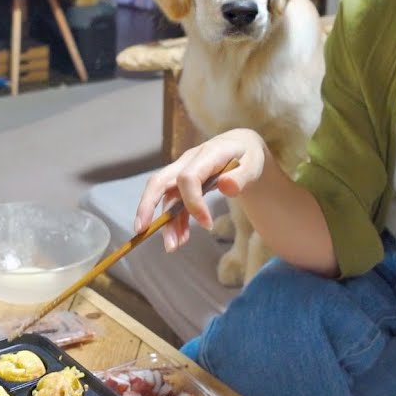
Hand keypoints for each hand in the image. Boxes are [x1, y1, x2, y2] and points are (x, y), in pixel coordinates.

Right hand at [133, 129, 266, 252]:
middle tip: (141, 230)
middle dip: (147, 206)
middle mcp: (187, 161)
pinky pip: (173, 203)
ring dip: (165, 223)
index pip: (188, 177)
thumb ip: (242, 176)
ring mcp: (181, 172)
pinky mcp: (181, 184)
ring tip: (172, 247)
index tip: (206, 224)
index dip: (193, 202)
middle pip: (159, 182)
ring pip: (164, 197)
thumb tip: (226, 186)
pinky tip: (181, 238)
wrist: (240, 148)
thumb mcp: (254, 163)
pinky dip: (175, 222)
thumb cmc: (247, 156)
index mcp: (206, 154)